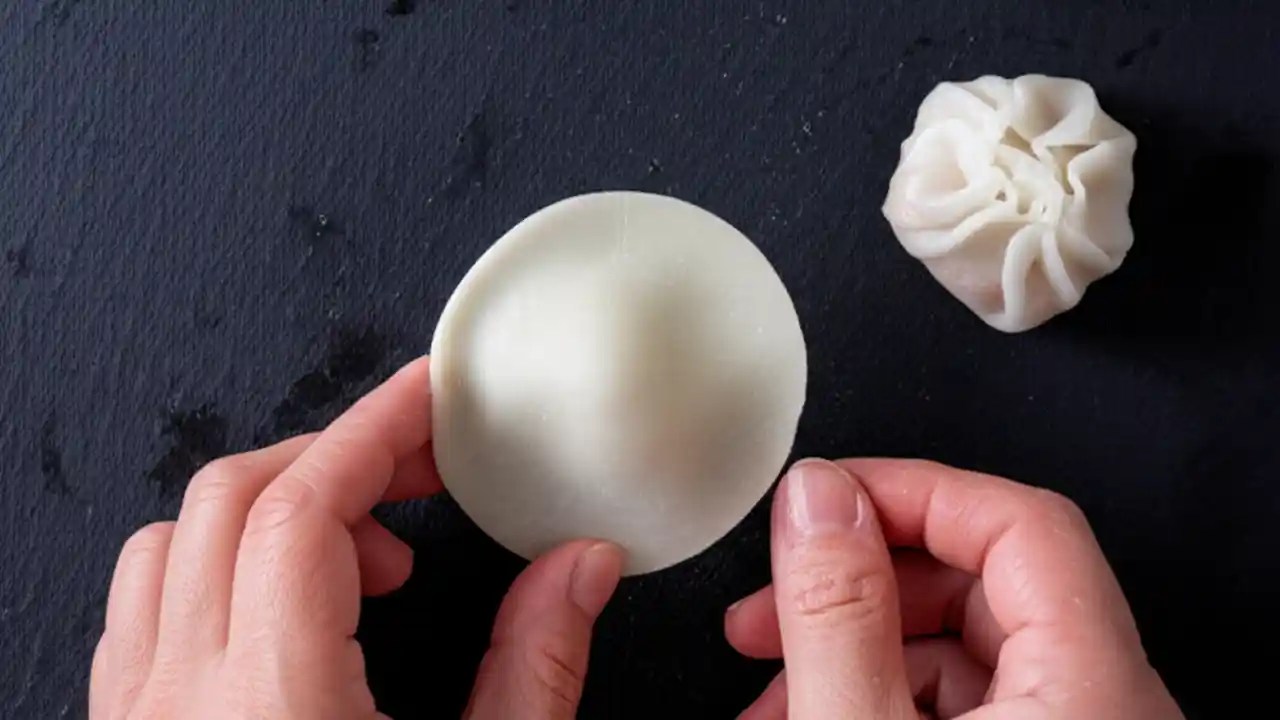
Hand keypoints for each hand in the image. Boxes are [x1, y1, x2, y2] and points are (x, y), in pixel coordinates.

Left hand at [90, 357, 624, 719]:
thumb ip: (535, 670)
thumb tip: (581, 570)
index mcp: (275, 703)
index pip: (306, 506)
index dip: (374, 429)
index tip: (430, 396)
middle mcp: (185, 698)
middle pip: (236, 499)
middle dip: (341, 456)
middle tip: (428, 469)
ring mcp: (142, 718)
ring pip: (175, 543)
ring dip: (276, 508)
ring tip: (370, 549)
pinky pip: (149, 607)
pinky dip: (224, 564)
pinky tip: (295, 604)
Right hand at [724, 459, 1183, 718]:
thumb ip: (839, 616)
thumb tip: (817, 501)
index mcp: (1094, 691)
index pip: (1021, 522)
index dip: (913, 491)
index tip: (824, 499)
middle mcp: (1105, 713)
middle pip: (985, 582)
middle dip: (859, 582)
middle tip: (774, 599)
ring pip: (964, 651)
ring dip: (853, 648)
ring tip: (769, 688)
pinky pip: (964, 708)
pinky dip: (879, 698)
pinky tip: (806, 714)